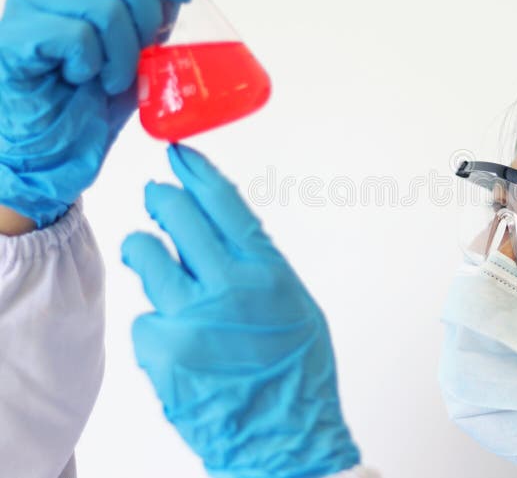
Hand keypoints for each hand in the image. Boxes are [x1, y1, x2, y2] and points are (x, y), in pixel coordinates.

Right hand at [0, 0, 193, 227]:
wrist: (61, 144)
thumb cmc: (99, 88)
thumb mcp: (145, 28)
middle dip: (149, 16)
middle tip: (141, 51)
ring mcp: (26, 3)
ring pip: (106, 8)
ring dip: (126, 53)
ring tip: (113, 75)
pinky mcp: (15, 38)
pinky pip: (79, 37)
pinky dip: (97, 67)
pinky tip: (83, 79)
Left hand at [121, 145, 360, 477]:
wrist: (284, 438)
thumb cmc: (297, 374)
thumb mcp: (295, 303)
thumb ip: (259, 264)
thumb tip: (222, 233)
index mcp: (266, 272)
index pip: (224, 203)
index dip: (197, 172)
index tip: (178, 154)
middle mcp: (227, 289)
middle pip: (176, 217)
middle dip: (162, 200)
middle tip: (157, 199)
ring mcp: (189, 321)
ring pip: (146, 257)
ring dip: (148, 254)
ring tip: (157, 264)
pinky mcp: (162, 353)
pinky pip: (143, 316)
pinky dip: (155, 320)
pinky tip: (177, 336)